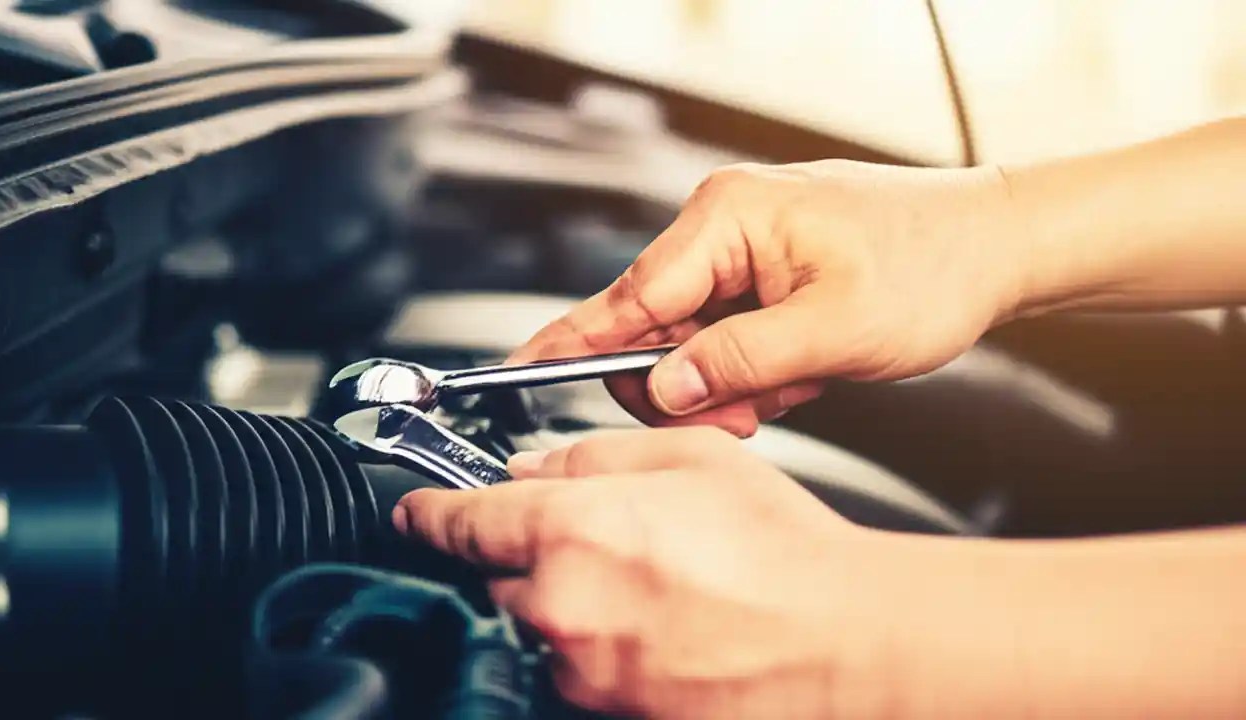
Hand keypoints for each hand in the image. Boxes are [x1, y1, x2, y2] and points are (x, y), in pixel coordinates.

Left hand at [392, 428, 892, 718]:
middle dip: (526, 557)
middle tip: (597, 539)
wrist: (842, 645)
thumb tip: (533, 469)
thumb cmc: (781, 550)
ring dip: (567, 604)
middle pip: (497, 580)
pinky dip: (601, 646)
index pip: (458, 523)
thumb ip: (591, 457)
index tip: (418, 514)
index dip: (430, 513)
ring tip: (650, 585)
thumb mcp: (688, 457)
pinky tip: (663, 625)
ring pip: (540, 628)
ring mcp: (584, 670)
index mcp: (568, 531)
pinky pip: (580, 670)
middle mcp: (560, 607)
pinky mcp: (612, 711)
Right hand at [510, 160, 1023, 435]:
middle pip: (651, 330)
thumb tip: (665, 386)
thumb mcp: (834, 332)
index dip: (571, 344)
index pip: (626, 297)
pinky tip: (804, 364)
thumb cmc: (932, 266)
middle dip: (693, 383)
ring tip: (800, 376)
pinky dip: (756, 367)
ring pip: (691, 343)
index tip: (517, 372)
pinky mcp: (760, 273)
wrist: (995, 247)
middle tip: (748, 407)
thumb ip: (738, 362)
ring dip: (734, 380)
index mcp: (726, 218)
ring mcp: (741, 249)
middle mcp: (722, 226)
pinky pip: (726, 337)